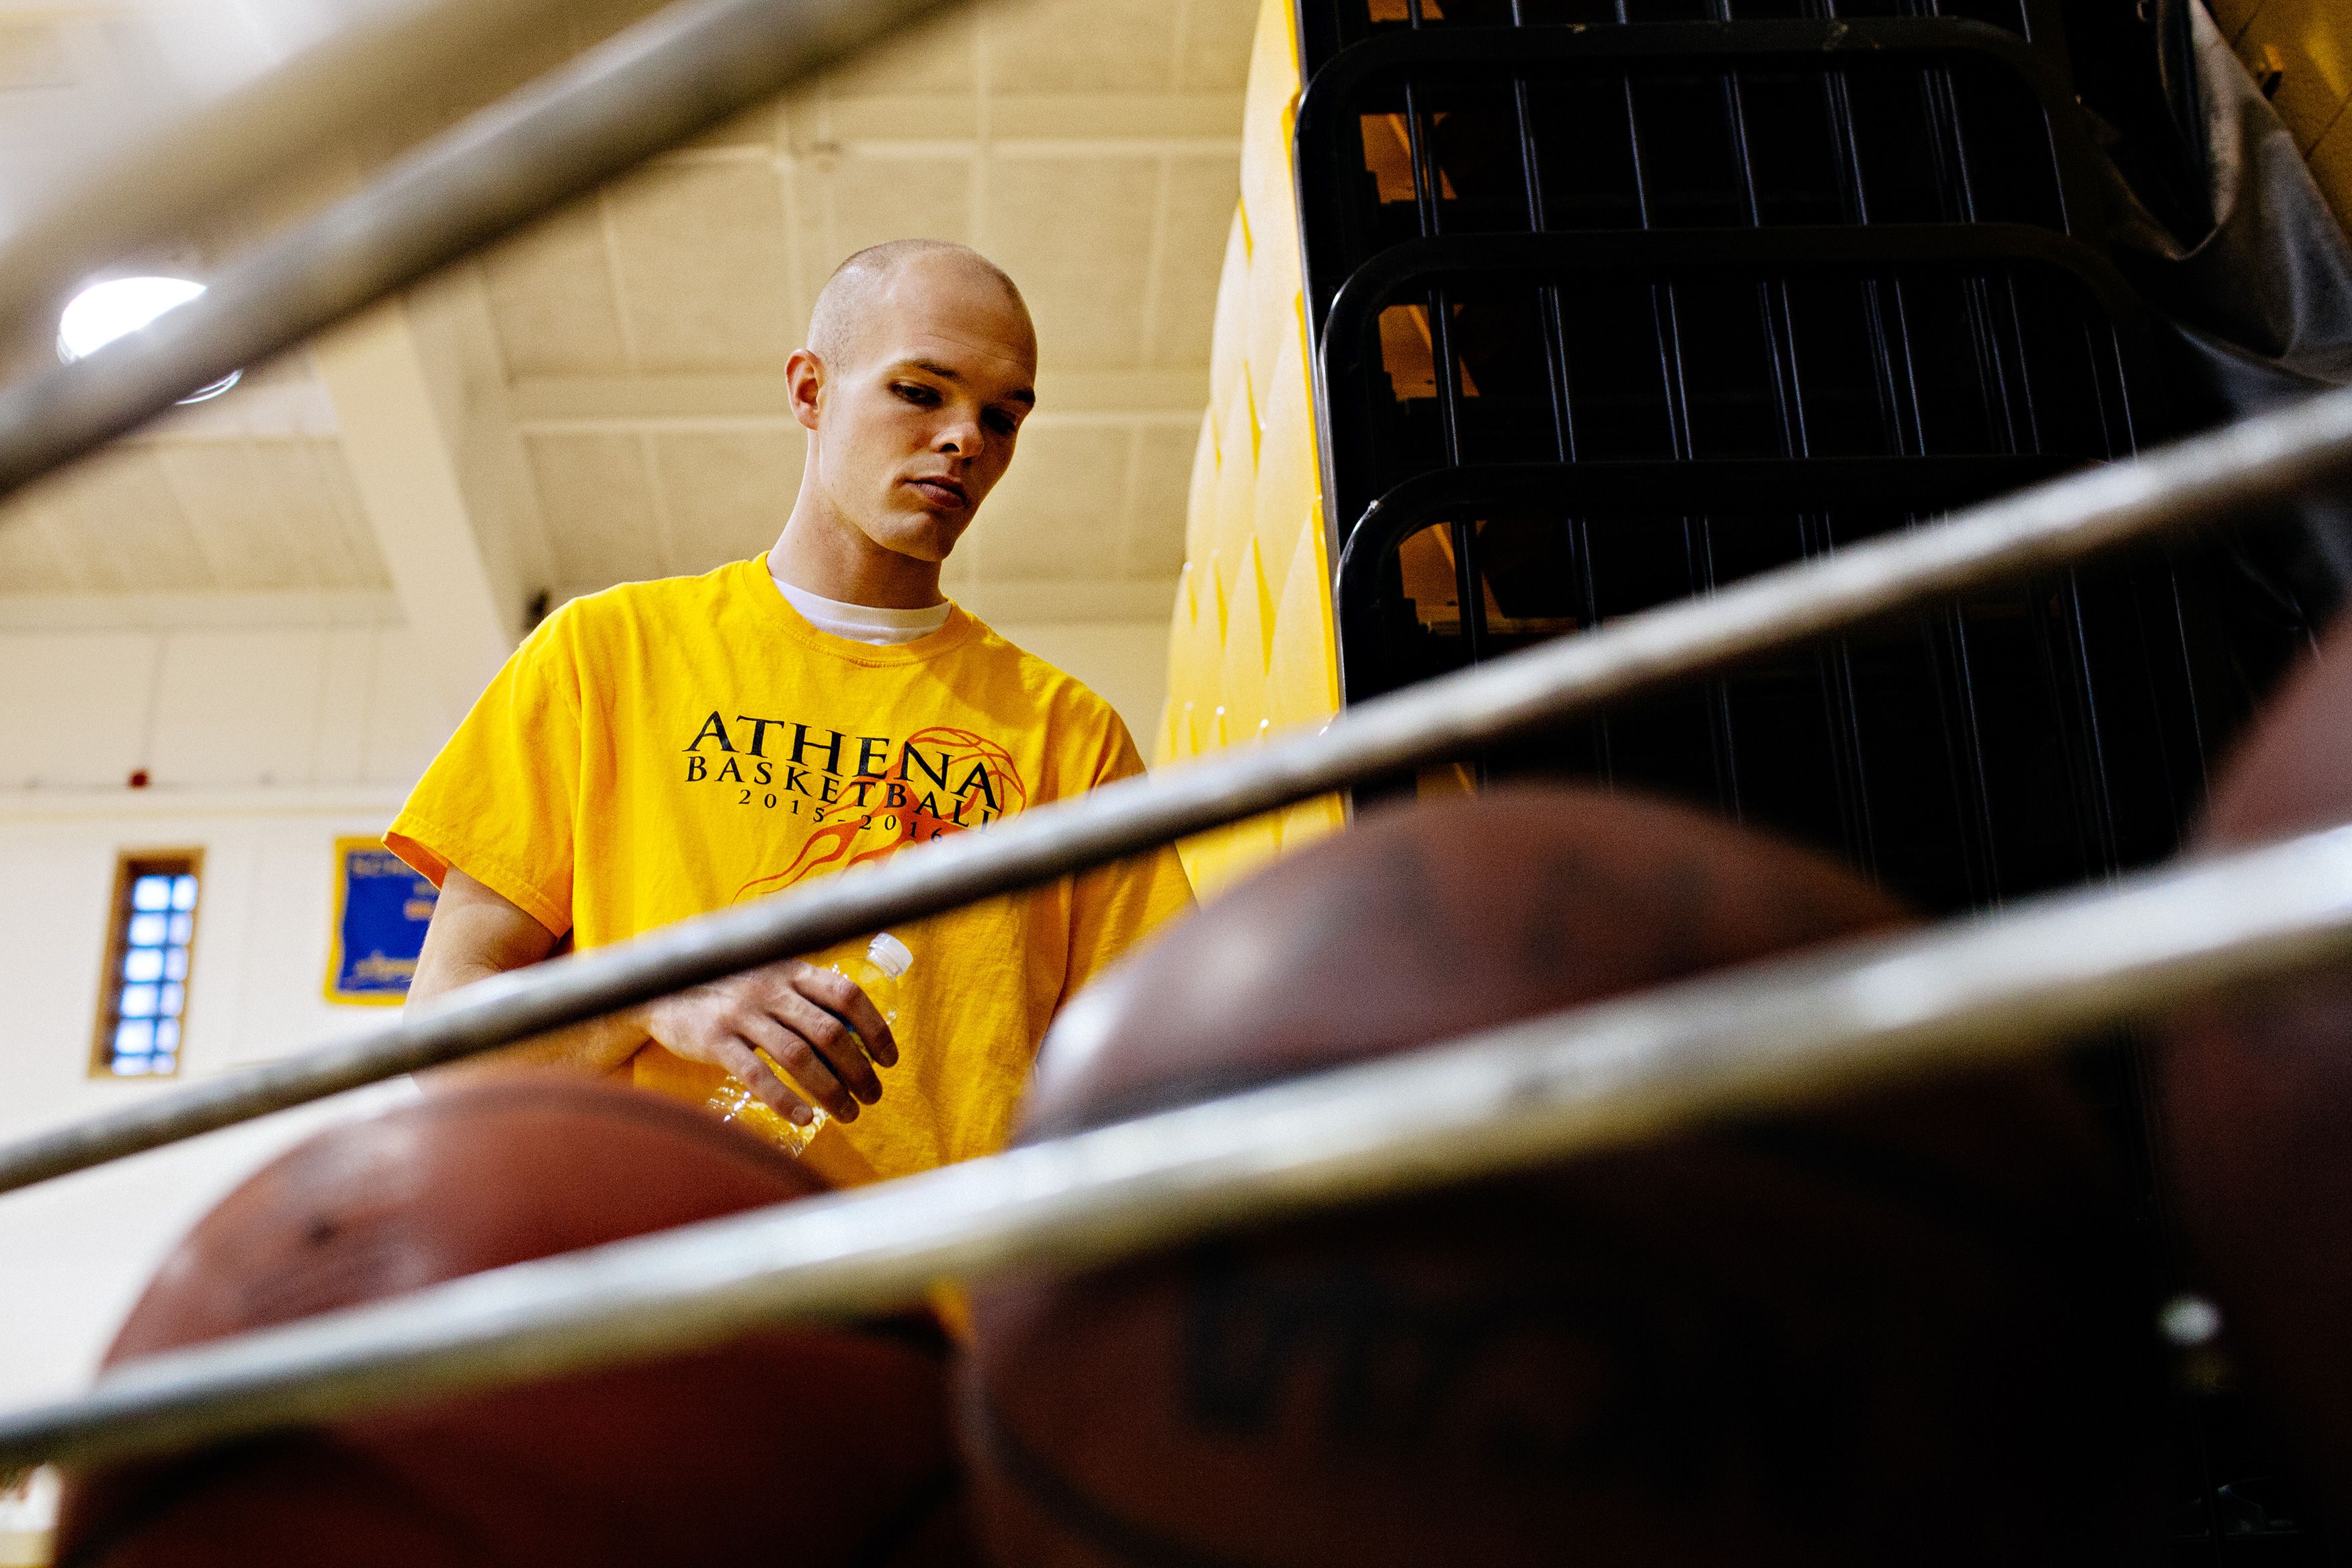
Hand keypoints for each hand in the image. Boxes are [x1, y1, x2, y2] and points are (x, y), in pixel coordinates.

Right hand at [643, 959, 898, 1125]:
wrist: (659, 988)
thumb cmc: (728, 990)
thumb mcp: (770, 979)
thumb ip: (806, 997)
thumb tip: (857, 1035)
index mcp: (791, 970)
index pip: (847, 995)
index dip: (875, 1028)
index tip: (889, 1059)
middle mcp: (770, 988)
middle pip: (830, 1031)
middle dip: (859, 1069)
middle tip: (873, 1095)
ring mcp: (741, 1013)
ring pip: (799, 1056)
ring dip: (831, 1090)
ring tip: (848, 1113)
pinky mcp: (714, 1039)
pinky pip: (757, 1074)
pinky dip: (785, 1099)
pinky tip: (804, 1118)